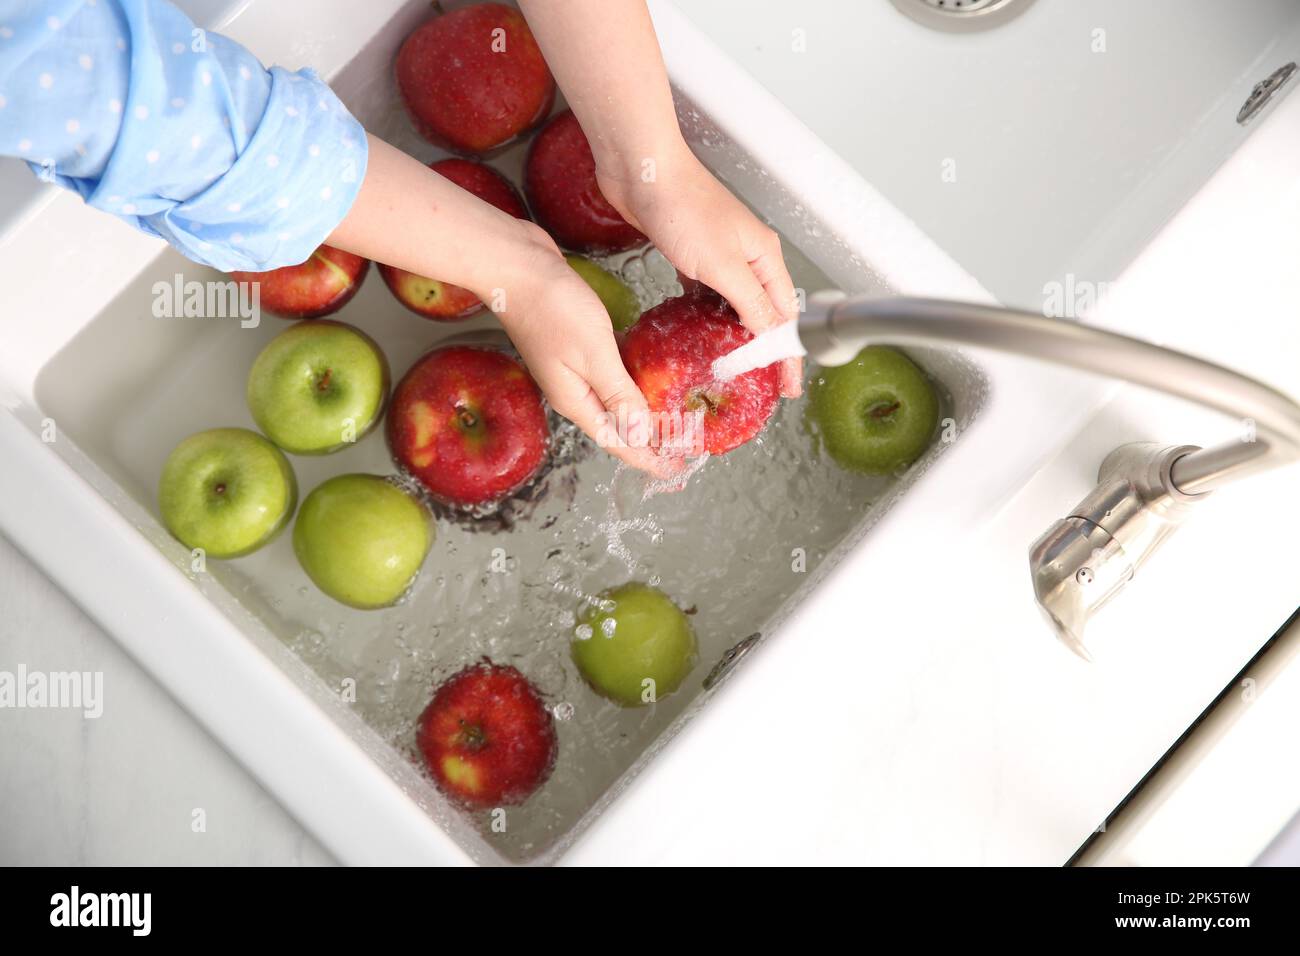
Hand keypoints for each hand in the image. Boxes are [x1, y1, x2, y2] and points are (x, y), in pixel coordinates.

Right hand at [483, 221, 672, 476]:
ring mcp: (572, 370)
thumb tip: (640, 437)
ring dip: (642, 414)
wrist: (515, 266)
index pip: (618, 442)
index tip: (677, 470)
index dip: (648, 459)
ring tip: (672, 420)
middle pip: (616, 428)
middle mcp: (573, 392)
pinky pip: (611, 377)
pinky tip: (648, 378)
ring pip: (614, 403)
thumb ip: (618, 395)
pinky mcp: (575, 348)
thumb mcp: (593, 353)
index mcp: (576, 401)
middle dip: (649, 442)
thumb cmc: (552, 307)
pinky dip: (633, 384)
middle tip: (683, 448)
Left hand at [597, 142, 802, 396]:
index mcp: (764, 257)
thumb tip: (769, 334)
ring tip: (731, 364)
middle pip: (764, 311)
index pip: (786, 317)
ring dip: (733, 332)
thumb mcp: (723, 265)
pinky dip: (704, 313)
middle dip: (764, 348)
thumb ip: (749, 302)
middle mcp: (747, 256)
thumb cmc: (683, 205)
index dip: (788, 355)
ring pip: (734, 303)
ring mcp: (719, 254)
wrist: (643, 172)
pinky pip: (706, 292)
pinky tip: (696, 329)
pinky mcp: (691, 253)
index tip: (789, 385)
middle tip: (761, 382)